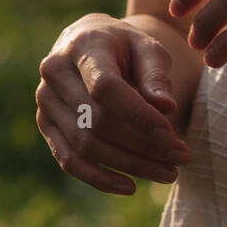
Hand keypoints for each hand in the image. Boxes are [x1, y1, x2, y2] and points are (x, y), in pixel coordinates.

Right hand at [36, 13, 192, 194]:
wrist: (90, 40)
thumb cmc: (125, 45)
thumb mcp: (147, 47)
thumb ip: (156, 76)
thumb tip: (166, 108)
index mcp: (83, 45)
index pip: (105, 88)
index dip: (139, 116)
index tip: (172, 135)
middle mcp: (56, 70)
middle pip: (98, 121)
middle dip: (143, 145)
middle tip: (181, 158)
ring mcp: (46, 98)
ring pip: (85, 145)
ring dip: (129, 164)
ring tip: (167, 173)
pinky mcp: (45, 122)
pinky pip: (68, 159)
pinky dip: (98, 178)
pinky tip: (130, 186)